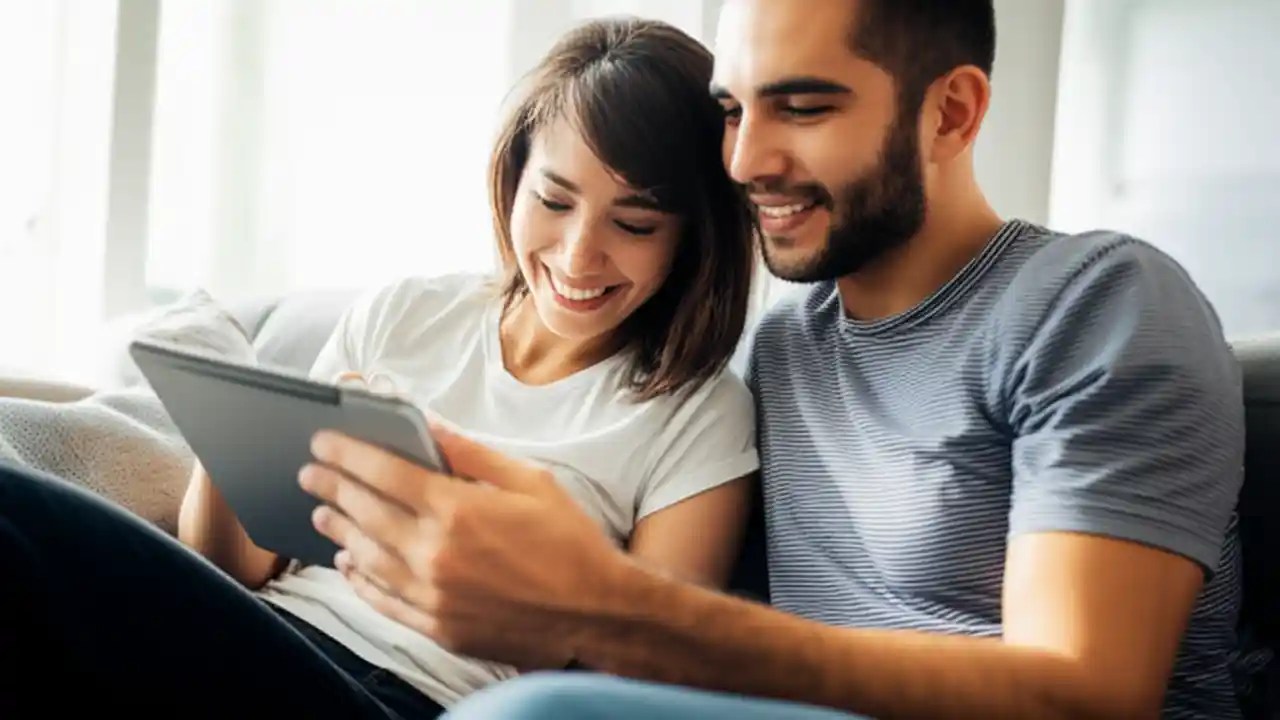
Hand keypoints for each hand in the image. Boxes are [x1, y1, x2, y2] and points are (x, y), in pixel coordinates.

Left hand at [298, 421, 626, 668]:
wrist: (596, 612)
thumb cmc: (569, 542)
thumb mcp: (531, 482)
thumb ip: (473, 454)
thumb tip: (430, 425)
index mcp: (458, 509)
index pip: (384, 472)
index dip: (348, 452)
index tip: (324, 441)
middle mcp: (436, 553)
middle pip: (365, 513)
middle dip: (332, 487)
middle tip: (309, 473)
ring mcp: (433, 594)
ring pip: (366, 557)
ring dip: (338, 531)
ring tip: (321, 514)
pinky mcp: (438, 626)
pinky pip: (383, 601)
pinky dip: (360, 581)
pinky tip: (349, 566)